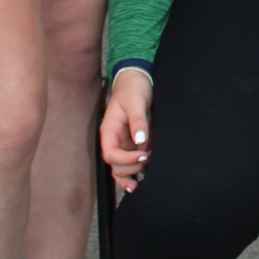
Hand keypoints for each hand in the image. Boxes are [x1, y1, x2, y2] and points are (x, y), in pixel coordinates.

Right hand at [101, 69, 153, 193]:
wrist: (136, 80)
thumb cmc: (133, 88)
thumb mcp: (136, 101)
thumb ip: (138, 121)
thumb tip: (140, 141)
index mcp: (109, 131)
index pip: (111, 154)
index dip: (126, 159)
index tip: (143, 154)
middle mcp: (114, 140)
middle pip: (115, 165)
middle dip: (131, 167)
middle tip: (149, 158)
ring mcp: (123, 144)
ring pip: (121, 168)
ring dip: (132, 173)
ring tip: (146, 173)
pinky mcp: (132, 144)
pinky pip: (130, 163)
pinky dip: (135, 171)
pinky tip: (143, 178)